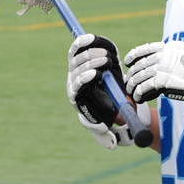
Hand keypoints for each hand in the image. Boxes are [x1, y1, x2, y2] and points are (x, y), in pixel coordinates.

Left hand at [67, 34, 143, 149]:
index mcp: (77, 97)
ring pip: (77, 57)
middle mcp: (72, 81)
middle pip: (76, 68)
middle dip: (91, 63)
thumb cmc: (106, 109)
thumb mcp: (108, 122)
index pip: (76, 86)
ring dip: (92, 54)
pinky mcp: (77, 56)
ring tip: (107, 56)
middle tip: (107, 61)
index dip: (83, 79)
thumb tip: (111, 146)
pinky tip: (91, 38)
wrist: (101, 96)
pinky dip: (84, 42)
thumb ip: (107, 134)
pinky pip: (77, 47)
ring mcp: (73, 67)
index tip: (95, 75)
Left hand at [124, 41, 183, 127]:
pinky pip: (144, 87)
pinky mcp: (163, 80)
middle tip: (128, 82)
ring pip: (140, 76)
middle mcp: (164, 55)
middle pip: (141, 64)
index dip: (134, 55)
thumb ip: (176, 60)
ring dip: (133, 85)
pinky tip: (138, 98)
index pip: (146, 49)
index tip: (128, 62)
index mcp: (171, 47)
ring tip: (131, 92)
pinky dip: (139, 93)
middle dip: (132, 74)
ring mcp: (163, 67)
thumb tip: (167, 68)